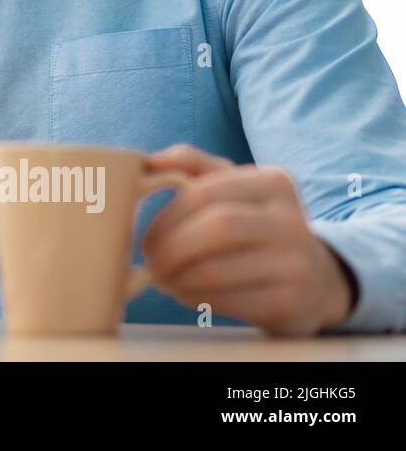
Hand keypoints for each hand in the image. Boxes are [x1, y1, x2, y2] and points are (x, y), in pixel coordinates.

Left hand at [140, 143, 354, 335]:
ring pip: (217, 269)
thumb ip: (192, 165)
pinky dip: (197, 298)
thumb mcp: (235, 188)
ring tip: (165, 280)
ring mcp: (295, 263)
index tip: (146, 238)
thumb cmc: (256, 227)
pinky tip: (187, 294)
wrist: (317, 281)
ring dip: (178, 278)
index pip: (202, 193)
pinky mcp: (291, 302)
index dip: (164, 218)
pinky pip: (228, 301)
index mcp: (273, 182)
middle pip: (214, 229)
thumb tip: (148, 161)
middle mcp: (291, 219)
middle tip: (150, 264)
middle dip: (170, 250)